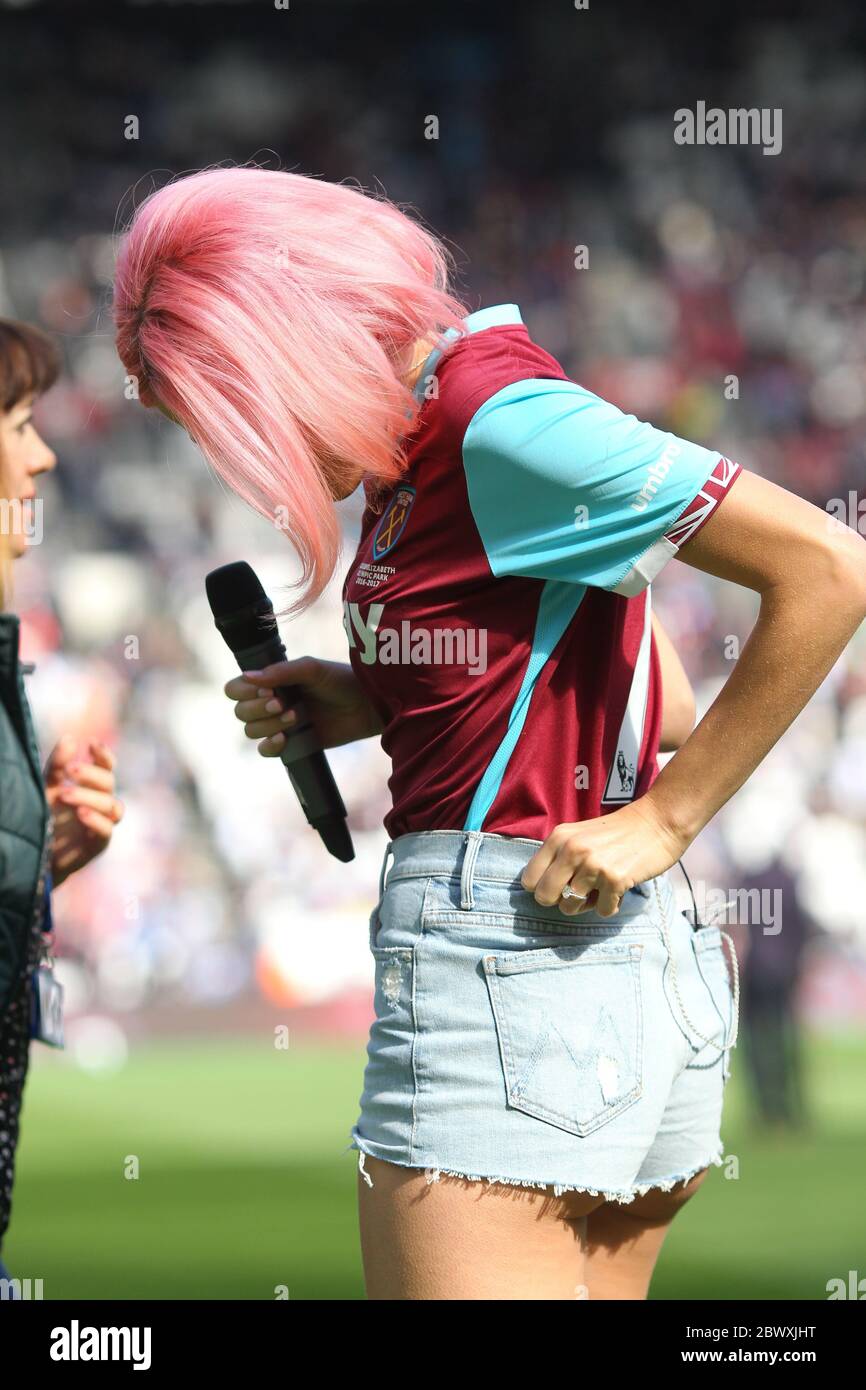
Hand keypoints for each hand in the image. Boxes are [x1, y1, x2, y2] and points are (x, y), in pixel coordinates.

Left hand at [44, 736, 123, 886]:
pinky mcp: (98, 844)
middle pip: (109, 783)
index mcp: (92, 787)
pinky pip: (107, 830)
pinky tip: (81, 814)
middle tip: (68, 771)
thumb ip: (57, 766)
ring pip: (112, 806)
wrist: (38, 853)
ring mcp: (103, 823)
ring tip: (64, 794)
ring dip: (89, 797)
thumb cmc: (47, 817)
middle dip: (90, 775)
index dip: (103, 755)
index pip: (107, 767)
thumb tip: (70, 738)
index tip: (90, 744)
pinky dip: (96, 820)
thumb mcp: (48, 788)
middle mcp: (102, 803)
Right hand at [223, 657, 383, 756]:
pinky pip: (265, 751)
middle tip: (282, 703)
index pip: (235, 688)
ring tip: (295, 717)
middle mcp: (270, 702)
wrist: (367, 705)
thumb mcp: (311, 669)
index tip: (268, 690)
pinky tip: (285, 738)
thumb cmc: (340, 680)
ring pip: (251, 730)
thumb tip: (247, 676)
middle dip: (258, 709)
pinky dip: (270, 745)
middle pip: (240, 712)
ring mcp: (279, 724)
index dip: (243, 692)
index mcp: (271, 681)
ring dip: (269, 725)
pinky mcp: (292, 744)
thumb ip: (280, 672)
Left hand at [520, 796, 688, 917]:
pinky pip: (601, 911)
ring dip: (586, 905)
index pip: (529, 879)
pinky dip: (610, 906)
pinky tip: (619, 891)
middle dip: (560, 901)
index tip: (559, 885)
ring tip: (600, 890)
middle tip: (579, 893)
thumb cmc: (618, 832)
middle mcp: (572, 850)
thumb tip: (543, 891)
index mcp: (559, 838)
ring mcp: (592, 865)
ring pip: (570, 908)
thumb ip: (560, 857)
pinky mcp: (614, 879)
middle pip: (544, 897)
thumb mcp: (580, 835)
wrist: (658, 822)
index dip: (543, 888)